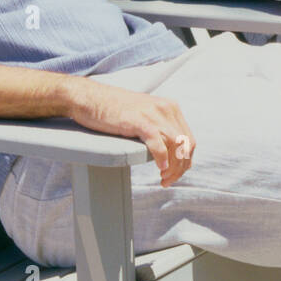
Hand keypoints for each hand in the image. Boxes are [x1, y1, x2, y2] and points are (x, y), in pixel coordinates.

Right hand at [67, 78, 194, 186]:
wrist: (91, 98)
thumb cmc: (113, 110)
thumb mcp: (144, 114)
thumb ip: (158, 126)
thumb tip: (168, 150)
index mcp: (170, 107)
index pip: (188, 139)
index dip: (185, 160)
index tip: (176, 174)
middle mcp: (166, 109)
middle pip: (186, 144)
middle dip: (181, 167)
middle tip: (168, 181)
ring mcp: (154, 114)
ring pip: (176, 146)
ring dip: (173, 168)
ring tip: (163, 180)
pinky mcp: (140, 121)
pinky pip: (159, 143)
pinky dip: (162, 159)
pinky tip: (160, 169)